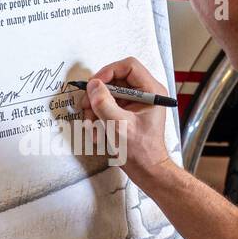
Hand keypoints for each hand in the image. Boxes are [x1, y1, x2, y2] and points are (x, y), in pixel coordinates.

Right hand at [79, 56, 176, 189]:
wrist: (147, 171)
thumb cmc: (142, 152)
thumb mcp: (119, 125)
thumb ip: (104, 103)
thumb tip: (93, 85)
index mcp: (151, 91)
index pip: (128, 66)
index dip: (109, 72)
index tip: (94, 84)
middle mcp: (144, 94)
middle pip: (115, 81)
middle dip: (98, 95)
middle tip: (86, 107)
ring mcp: (135, 104)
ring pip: (108, 95)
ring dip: (95, 110)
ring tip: (91, 126)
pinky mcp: (126, 114)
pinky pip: (108, 108)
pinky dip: (99, 119)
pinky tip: (97, 134)